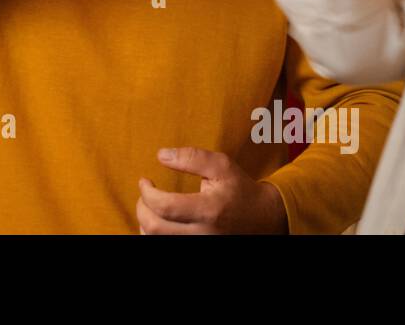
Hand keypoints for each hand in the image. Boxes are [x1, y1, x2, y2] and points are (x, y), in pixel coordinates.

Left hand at [136, 146, 287, 233]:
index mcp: (209, 210)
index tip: (144, 181)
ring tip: (151, 208)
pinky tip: (159, 222)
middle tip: (145, 194)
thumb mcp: (222, 166)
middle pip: (155, 227)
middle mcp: (203, 234)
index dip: (147, 193)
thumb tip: (161, 155)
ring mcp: (200, 245)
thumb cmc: (239, 189)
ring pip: (155, 240)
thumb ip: (192, 157)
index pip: (165, 206)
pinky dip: (153, 235)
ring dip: (145, 223)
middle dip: (142, 207)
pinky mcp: (198, 249)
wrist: (262, 219)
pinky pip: (163, 247)